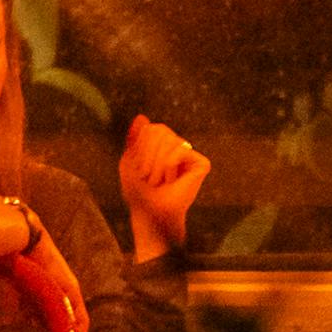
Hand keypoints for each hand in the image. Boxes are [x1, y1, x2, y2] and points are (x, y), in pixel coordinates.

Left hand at [118, 111, 211, 263]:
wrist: (152, 214)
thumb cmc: (140, 192)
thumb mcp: (130, 161)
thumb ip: (135, 139)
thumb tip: (142, 116)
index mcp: (161, 145)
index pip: (150, 128)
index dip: (141, 147)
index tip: (138, 170)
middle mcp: (178, 146)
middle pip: (159, 130)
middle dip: (148, 154)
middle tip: (148, 177)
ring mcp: (190, 155)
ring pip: (169, 140)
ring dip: (156, 164)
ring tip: (158, 181)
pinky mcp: (202, 164)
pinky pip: (180, 149)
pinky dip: (169, 165)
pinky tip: (171, 180)